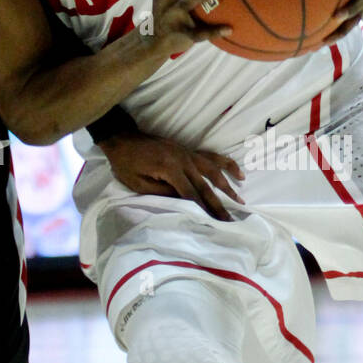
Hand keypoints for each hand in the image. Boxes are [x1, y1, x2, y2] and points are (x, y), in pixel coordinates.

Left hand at [98, 134, 243, 219]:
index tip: (213, 224)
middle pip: (205, 186)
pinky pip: (211, 157)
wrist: (122, 138)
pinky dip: (225, 164)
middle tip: (230, 220)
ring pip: (213, 170)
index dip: (202, 210)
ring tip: (240, 199)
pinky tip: (238, 172)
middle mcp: (184, 160)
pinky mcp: (188, 150)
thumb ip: (162, 193)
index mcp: (170, 169)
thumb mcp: (139, 184)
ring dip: (228, 185)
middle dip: (218, 205)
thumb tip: (184, 203)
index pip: (190, 195)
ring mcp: (188, 153)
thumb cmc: (126, 164)